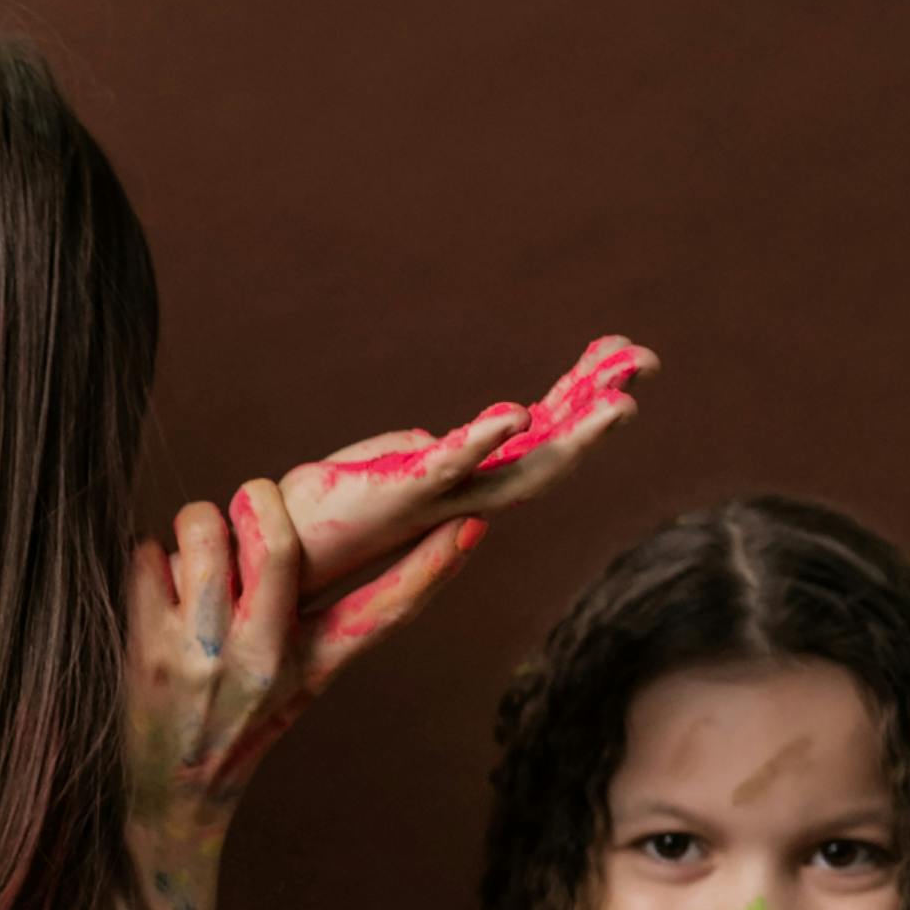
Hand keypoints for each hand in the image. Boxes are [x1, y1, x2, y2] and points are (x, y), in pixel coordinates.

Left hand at [122, 485, 480, 909]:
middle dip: (263, 500)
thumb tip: (305, 540)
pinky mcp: (145, 647)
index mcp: (309, 667)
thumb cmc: (231, 730)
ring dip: (198, 524)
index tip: (472, 529)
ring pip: (203, 531)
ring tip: (195, 551)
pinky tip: (153, 589)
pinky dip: (147, 559)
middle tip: (252, 500)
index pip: (381, 613)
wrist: (164, 801)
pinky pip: (145, 556)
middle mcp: (261, 660)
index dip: (429, 570)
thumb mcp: (292, 688)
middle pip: (281, 543)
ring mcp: (200, 653)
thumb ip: (312, 624)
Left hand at [275, 334, 655, 605]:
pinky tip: (513, 414)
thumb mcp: (377, 470)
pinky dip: (481, 441)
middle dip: (598, 408)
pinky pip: (446, 468)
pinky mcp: (394, 496)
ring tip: (617, 403)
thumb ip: (416, 453)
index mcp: (461, 487)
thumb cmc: (316, 513)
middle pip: (548, 452)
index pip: (537, 437)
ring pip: (516, 467)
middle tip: (645, 365)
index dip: (581, 398)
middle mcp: (459, 499)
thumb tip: (436, 439)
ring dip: (570, 434)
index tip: (620, 352)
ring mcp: (433, 501)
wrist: (264, 556)